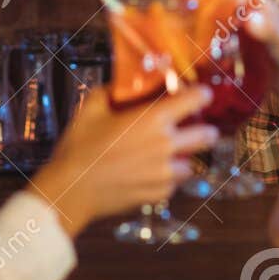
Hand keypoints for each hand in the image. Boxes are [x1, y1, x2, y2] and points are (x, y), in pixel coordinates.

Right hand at [29, 86, 219, 235]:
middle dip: (205, 129)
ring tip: (167, 154)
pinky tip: (149, 172)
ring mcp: (165, 173)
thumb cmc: (80, 149)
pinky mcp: (159, 194)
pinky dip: (168, 177)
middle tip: (195, 126)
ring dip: (184, 156)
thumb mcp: (91, 108)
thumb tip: (120, 85)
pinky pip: (174, 183)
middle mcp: (166, 146)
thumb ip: (111, 92)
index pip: (195, 100)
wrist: (71, 190)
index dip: (201, 95)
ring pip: (191, 163)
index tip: (200, 94)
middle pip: (207, 135)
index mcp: (153, 120)